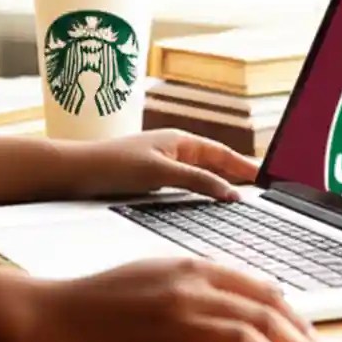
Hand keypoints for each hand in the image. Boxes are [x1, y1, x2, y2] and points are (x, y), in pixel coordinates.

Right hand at [29, 258, 317, 341]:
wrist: (52, 317)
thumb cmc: (96, 304)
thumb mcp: (151, 279)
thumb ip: (192, 287)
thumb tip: (232, 309)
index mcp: (190, 267)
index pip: (259, 286)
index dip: (290, 311)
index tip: (304, 333)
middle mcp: (192, 284)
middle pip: (265, 307)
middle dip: (297, 334)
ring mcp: (181, 312)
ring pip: (253, 329)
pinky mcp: (170, 339)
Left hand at [66, 129, 259, 201]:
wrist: (76, 171)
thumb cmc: (114, 165)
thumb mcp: (162, 173)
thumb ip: (197, 181)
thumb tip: (230, 192)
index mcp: (180, 140)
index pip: (222, 153)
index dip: (244, 165)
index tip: (266, 176)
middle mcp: (174, 148)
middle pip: (214, 161)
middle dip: (237, 172)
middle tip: (261, 186)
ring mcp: (163, 161)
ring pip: (201, 172)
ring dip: (220, 181)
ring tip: (240, 194)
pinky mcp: (151, 176)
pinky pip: (186, 182)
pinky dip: (202, 189)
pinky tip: (205, 200)